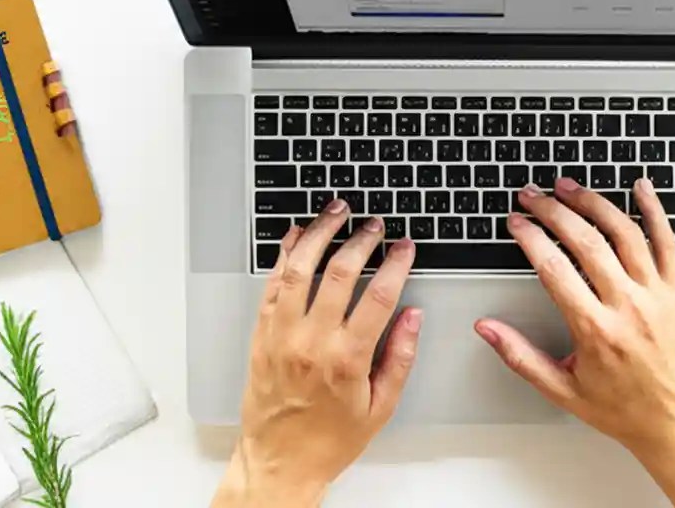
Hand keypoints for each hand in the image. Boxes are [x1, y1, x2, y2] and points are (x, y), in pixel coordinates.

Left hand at [212, 200, 421, 507]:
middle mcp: (311, 342)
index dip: (395, 264)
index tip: (404, 247)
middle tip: (373, 224)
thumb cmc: (329, 439)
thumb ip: (400, 357)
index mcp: (347, 359)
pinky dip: (284, 256)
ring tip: (334, 213)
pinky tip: (296, 237)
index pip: (378, 295)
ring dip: (318, 234)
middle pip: (338, 273)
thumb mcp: (381, 406)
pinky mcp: (262, 334)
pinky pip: (272, 285)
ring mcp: (282, 335)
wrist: (280, 461)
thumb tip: (412, 317)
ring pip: (299, 269)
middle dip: (360, 240)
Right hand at [475, 178, 674, 507]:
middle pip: (587, 242)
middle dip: (554, 211)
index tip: (516, 223)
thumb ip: (520, 356)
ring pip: (624, 233)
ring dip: (594, 203)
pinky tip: (640, 187)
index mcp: (596, 331)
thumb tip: (487, 329)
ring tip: (569, 188)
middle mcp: (628, 307)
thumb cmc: (624, 410)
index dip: (531, 238)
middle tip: (533, 196)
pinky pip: (667, 242)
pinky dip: (655, 210)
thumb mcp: (562, 390)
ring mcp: (655, 295)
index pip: (555, 269)